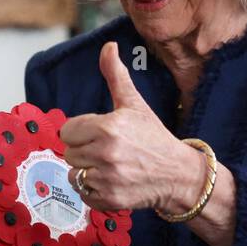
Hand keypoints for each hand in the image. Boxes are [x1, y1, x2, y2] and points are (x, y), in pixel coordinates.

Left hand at [59, 41, 205, 212]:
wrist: (179, 174)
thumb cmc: (153, 137)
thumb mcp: (135, 105)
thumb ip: (115, 76)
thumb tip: (108, 46)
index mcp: (108, 127)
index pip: (67, 131)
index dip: (81, 132)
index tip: (99, 134)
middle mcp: (106, 153)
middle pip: (69, 153)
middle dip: (84, 151)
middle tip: (107, 151)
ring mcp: (107, 178)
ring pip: (73, 173)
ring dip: (87, 171)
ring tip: (110, 166)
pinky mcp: (109, 199)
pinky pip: (82, 193)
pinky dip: (93, 190)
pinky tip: (112, 181)